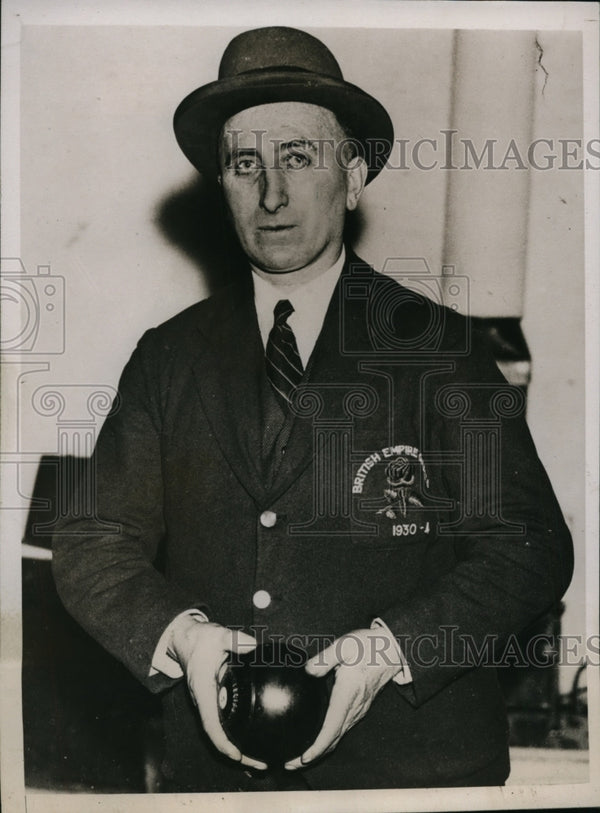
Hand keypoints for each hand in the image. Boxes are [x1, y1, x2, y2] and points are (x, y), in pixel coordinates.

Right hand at [170, 617, 266, 769]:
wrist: (187, 638)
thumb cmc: (201, 639)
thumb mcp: (217, 636)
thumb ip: (234, 640)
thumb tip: (253, 645)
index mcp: (204, 691)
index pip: (211, 725)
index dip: (223, 743)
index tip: (237, 756)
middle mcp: (205, 702)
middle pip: (218, 736)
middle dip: (237, 755)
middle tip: (262, 765)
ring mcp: (209, 702)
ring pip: (221, 732)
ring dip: (238, 748)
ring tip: (261, 759)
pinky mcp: (215, 699)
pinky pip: (224, 722)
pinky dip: (237, 734)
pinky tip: (254, 735)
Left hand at [285, 626, 402, 769]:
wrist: (392, 650)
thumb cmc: (368, 646)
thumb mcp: (345, 645)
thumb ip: (325, 658)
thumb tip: (307, 670)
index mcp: (348, 695)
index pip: (332, 729)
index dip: (317, 747)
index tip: (302, 758)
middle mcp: (354, 708)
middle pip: (333, 741)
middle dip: (312, 757)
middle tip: (289, 764)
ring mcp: (358, 710)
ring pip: (338, 738)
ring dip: (319, 751)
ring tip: (298, 758)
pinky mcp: (359, 708)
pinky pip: (342, 730)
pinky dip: (328, 741)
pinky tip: (317, 739)